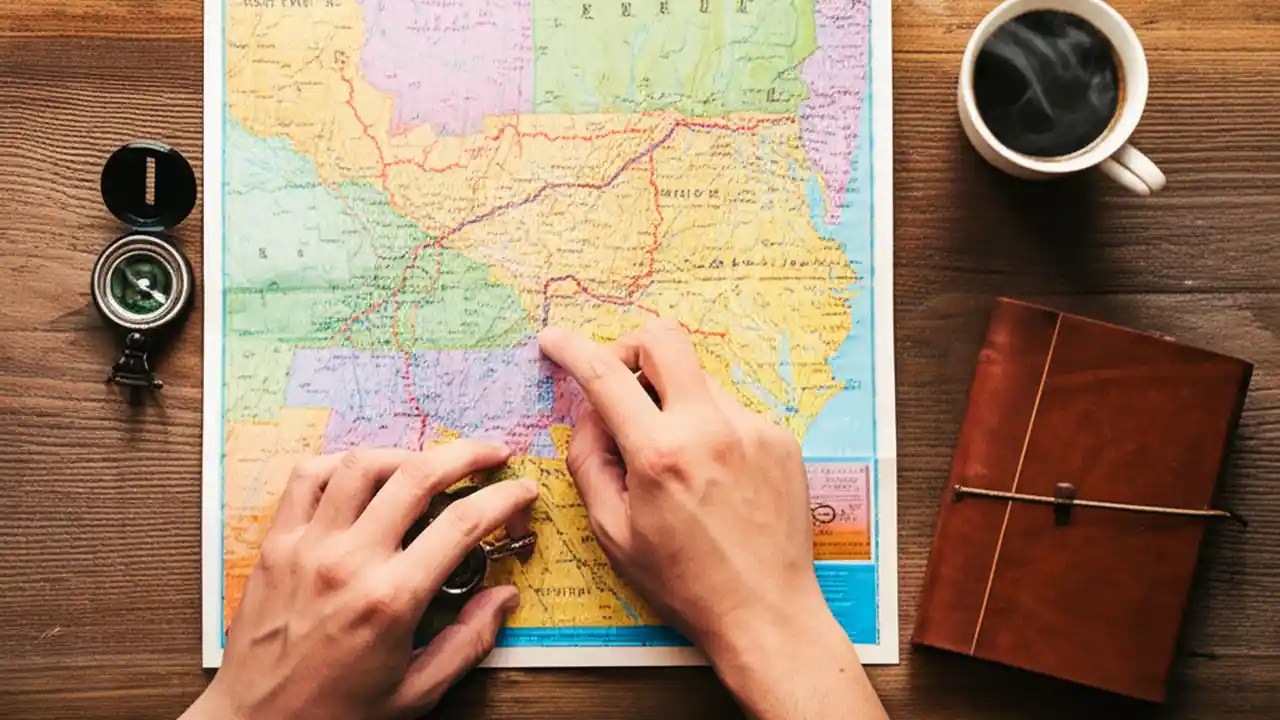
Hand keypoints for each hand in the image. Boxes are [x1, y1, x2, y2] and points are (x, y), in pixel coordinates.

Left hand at [181, 441, 537, 719]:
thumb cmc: (334, 715)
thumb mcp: (415, 692)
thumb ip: (468, 642)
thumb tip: (504, 597)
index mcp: (391, 599)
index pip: (463, 524)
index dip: (503, 498)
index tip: (522, 490)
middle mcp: (349, 561)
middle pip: (418, 475)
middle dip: (466, 454)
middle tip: (491, 453)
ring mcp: (308, 546)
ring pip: (363, 464)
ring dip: (406, 453)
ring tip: (429, 463)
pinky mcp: (277, 544)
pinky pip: (309, 477)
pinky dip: (342, 463)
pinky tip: (365, 475)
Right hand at [539, 320, 887, 719]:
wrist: (766, 613)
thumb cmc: (685, 583)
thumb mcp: (614, 532)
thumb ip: (590, 462)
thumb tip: (589, 416)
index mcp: (661, 454)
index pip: (605, 375)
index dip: (571, 349)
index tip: (555, 340)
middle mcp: (710, 428)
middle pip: (664, 338)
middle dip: (630, 347)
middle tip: (618, 382)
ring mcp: (752, 428)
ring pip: (698, 377)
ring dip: (672, 398)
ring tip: (672, 456)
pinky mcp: (779, 438)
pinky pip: (730, 410)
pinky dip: (707, 426)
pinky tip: (710, 475)